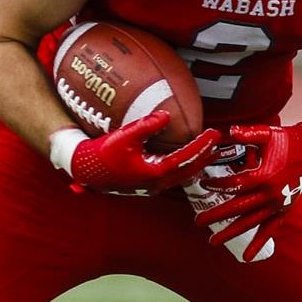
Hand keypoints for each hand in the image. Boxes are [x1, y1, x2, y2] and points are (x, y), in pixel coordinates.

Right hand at [50, 111, 217, 194]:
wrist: (84, 169)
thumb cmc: (102, 154)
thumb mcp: (124, 136)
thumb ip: (147, 125)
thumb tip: (166, 115)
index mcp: (155, 173)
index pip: (187, 158)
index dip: (202, 145)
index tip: (214, 133)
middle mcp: (157, 183)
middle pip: (190, 170)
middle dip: (205, 156)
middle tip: (217, 142)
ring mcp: (152, 186)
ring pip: (182, 176)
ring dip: (196, 163)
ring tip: (207, 151)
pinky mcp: (146, 185)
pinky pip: (173, 176)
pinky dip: (184, 167)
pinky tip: (185, 158)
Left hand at [194, 121, 301, 247]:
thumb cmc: (288, 140)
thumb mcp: (268, 133)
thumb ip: (247, 133)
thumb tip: (228, 131)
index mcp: (264, 175)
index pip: (234, 184)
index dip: (217, 185)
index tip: (203, 185)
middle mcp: (269, 194)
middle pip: (237, 208)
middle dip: (216, 215)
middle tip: (197, 222)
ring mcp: (277, 205)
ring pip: (250, 222)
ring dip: (230, 233)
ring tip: (212, 241)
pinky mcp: (283, 211)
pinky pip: (269, 230)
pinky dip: (258, 244)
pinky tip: (246, 256)